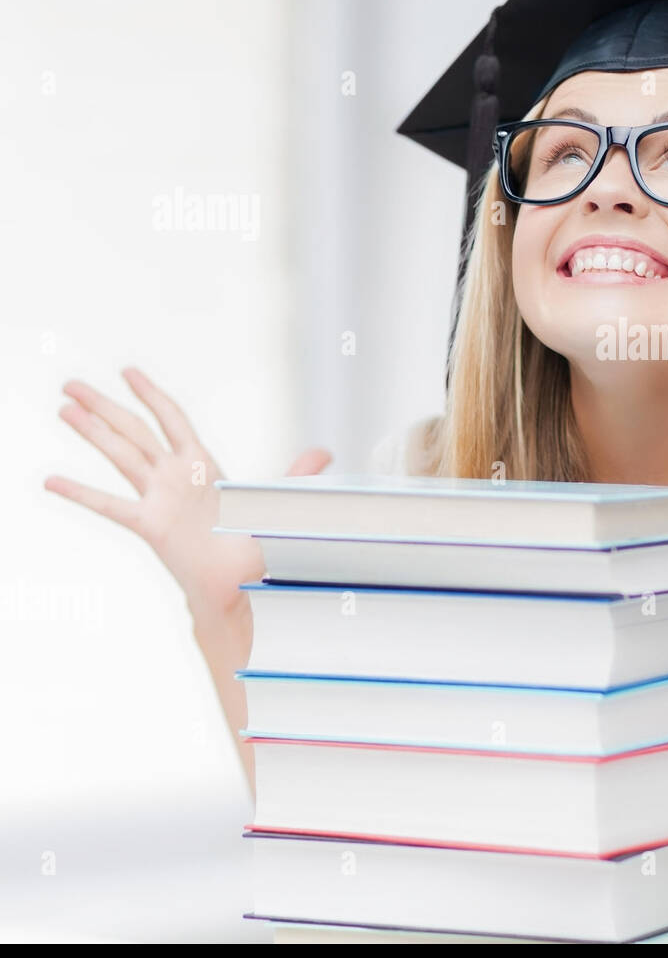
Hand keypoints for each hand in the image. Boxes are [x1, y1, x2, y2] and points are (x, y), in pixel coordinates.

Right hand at [45, 367, 330, 631]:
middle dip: (105, 406)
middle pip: (135, 431)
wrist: (244, 585)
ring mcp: (159, 499)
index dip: (151, 394)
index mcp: (202, 465)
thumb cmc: (256, 545)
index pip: (172, 419)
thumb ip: (297, 473)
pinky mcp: (150, 526)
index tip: (127, 372)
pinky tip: (51, 480)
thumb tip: (326, 452)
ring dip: (91, 432)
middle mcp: (175, 477)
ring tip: (62, 409)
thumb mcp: (279, 501)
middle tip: (70, 384)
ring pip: (120, 456)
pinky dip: (80, 493)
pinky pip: (110, 505)